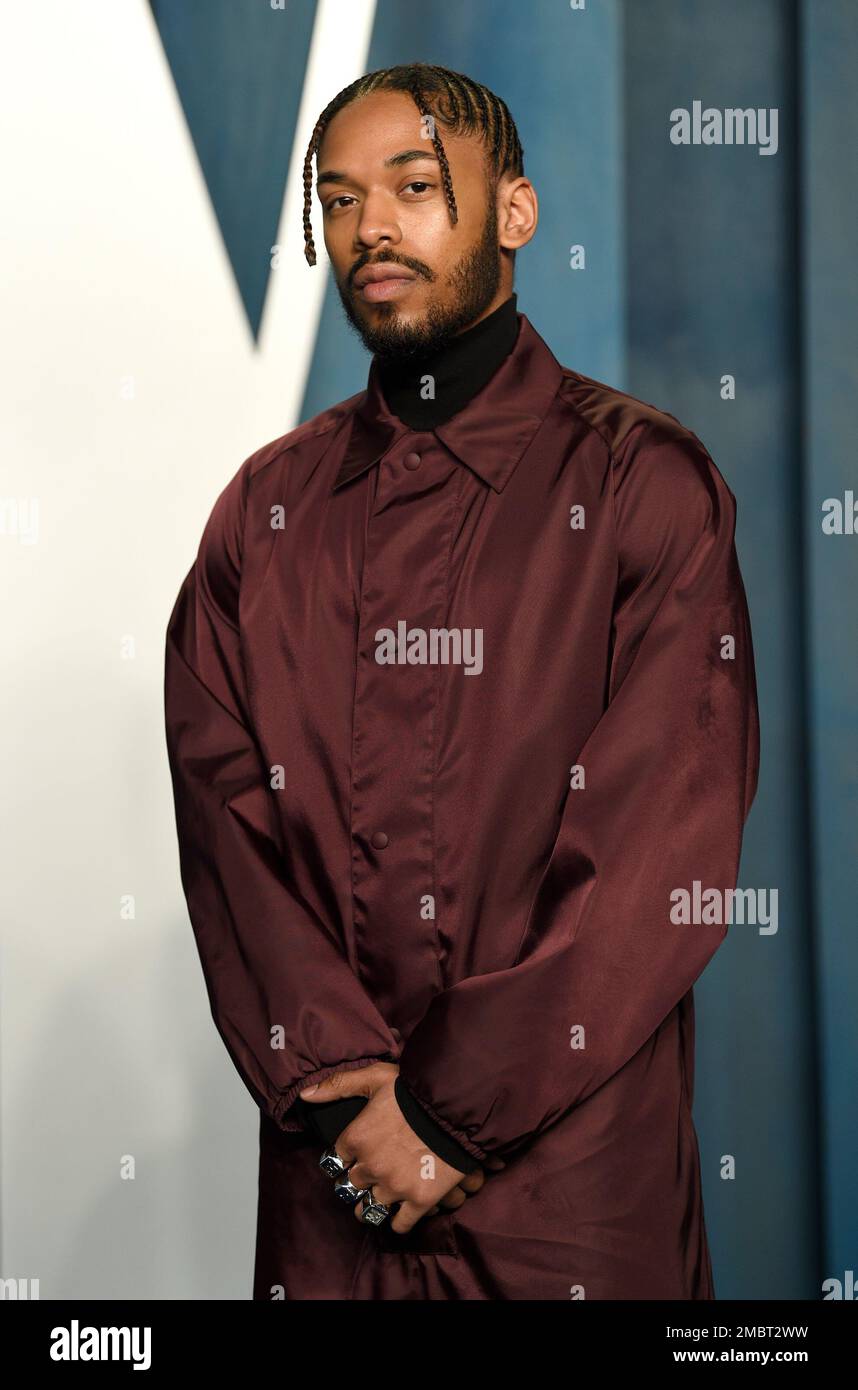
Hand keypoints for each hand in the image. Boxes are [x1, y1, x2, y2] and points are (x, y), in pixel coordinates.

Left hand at [300, 1061, 500, 1233]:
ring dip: (371, 1207)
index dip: (343, 1159)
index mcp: (356, 1138)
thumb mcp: (375, 1077)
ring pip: (369, 1209)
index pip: (335, 1160)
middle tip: (366, 1179)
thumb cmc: (415, 1089)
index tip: (350, 1159)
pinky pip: (400, 1224)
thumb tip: (305, 1095)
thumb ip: (338, 1085)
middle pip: (351, 1186)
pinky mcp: (419, 1200)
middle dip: (357, 1182)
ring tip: (377, 1201)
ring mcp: (394, 1186)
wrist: (457, 1106)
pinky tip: (401, 1212)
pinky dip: (399, 1221)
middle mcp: (370, 1166)